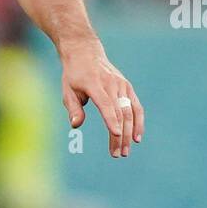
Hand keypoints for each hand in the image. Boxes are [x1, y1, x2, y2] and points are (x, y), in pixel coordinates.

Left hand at [60, 41, 143, 157]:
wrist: (86, 53)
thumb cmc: (74, 75)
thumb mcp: (67, 90)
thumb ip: (73, 108)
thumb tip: (76, 126)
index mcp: (94, 84)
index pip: (105, 104)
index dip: (111, 119)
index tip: (116, 134)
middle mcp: (111, 84)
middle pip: (120, 112)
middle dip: (120, 135)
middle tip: (118, 154)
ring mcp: (121, 85)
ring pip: (130, 111)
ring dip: (130, 132)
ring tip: (126, 150)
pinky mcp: (127, 87)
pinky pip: (136, 106)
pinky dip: (138, 121)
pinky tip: (137, 137)